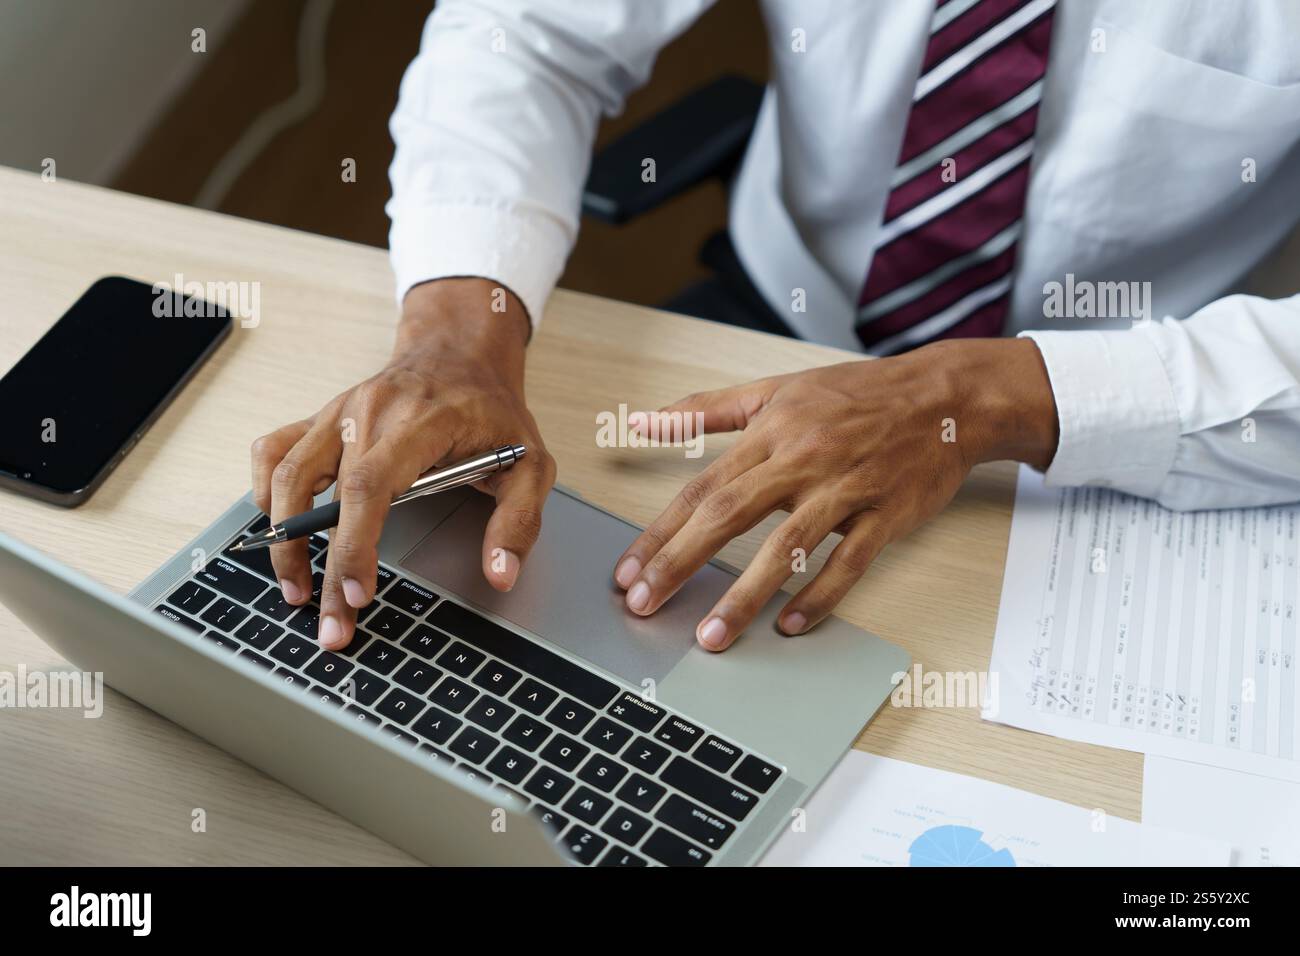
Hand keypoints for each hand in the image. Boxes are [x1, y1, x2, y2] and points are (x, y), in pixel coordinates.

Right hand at [250, 278, 554, 650]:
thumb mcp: (531, 464)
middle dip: (321, 567)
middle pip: (326, 493)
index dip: (355, 544)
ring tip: (295, 589)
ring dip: (283, 537)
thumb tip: (501, 574)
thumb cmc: (493, 411)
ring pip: (287, 474)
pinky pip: (274, 450)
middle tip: (330, 626)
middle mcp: (371, 412)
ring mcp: (340, 412)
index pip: (372, 486)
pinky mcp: (323, 416)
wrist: (462, 352)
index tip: (355, 594)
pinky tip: (277, 526)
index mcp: (422, 422)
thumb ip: (519, 521)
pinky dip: (264, 489)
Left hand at [612, 338, 1057, 650]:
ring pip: (787, 548)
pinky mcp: (886, 514)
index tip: (629, 571)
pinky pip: (850, 562)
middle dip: (681, 563)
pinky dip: (821, 596)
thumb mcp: (773, 390)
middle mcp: (802, 460)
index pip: (701, 488)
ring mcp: (846, 489)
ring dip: (745, 596)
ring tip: (711, 636)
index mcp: (770, 433)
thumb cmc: (856, 394)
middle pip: (729, 516)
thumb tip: (640, 422)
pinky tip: (791, 626)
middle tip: (645, 605)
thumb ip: (702, 410)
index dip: (661, 532)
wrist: (944, 396)